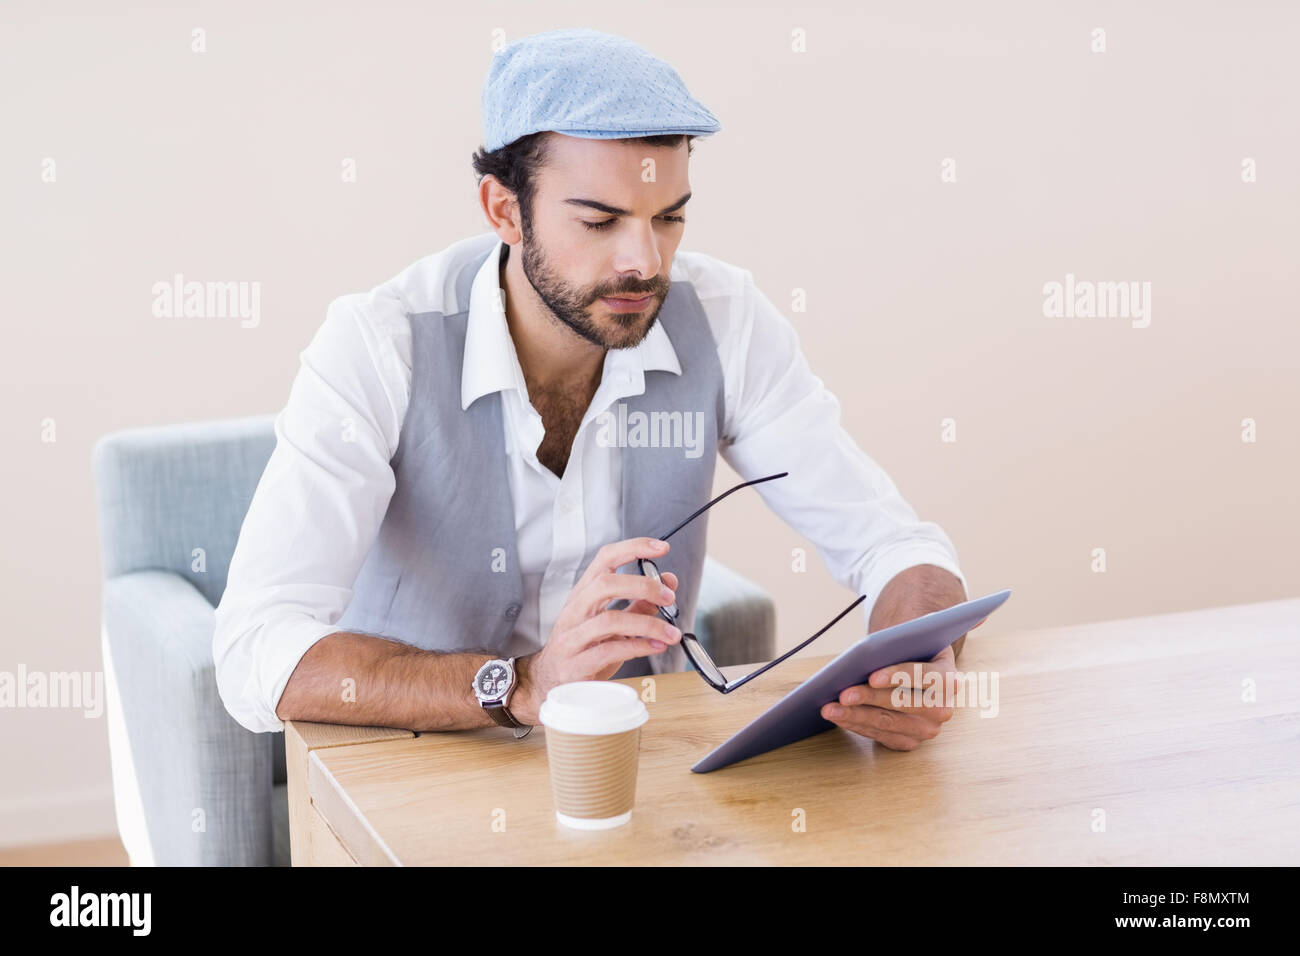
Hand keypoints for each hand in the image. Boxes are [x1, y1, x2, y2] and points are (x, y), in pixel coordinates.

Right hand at [513, 537, 681, 722]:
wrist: (549, 682)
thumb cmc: (584, 649)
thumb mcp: (612, 624)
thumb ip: (638, 604)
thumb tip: (668, 584)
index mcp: (584, 593)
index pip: (605, 559)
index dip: (633, 548)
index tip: (661, 548)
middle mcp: (575, 610)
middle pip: (605, 584)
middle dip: (643, 586)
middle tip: (669, 597)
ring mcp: (572, 637)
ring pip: (609, 620)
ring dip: (648, 624)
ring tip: (671, 632)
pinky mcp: (575, 664)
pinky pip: (609, 651)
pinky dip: (638, 647)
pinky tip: (656, 646)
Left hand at [820, 644, 958, 750]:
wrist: (914, 664)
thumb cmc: (906, 649)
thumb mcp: (906, 642)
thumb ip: (893, 647)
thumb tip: (863, 656)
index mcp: (948, 678)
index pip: (925, 676)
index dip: (898, 676)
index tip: (872, 677)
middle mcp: (943, 708)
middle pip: (902, 703)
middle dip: (869, 699)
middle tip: (842, 694)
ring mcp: (928, 729)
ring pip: (888, 723)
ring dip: (856, 715)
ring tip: (830, 708)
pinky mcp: (910, 742)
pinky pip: (880, 736)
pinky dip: (856, 725)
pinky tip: (838, 717)